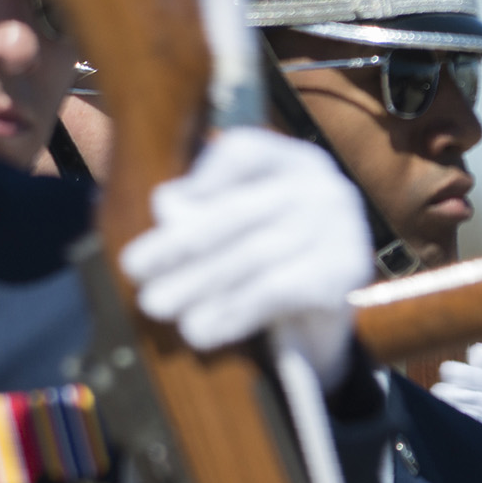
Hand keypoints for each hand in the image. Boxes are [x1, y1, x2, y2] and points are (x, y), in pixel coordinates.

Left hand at [118, 127, 370, 384]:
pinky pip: (278, 291)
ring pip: (254, 254)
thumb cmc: (270, 266)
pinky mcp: (346, 275)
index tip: (161, 205)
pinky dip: (233, 312)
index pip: (243, 152)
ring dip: (198, 284)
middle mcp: (325, 188)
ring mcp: (343, 229)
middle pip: (239, 211)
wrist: (324, 325)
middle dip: (180, 244)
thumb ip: (201, 211)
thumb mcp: (236, 229)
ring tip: (158, 306)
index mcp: (294, 162)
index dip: (201, 176)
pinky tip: (203, 330)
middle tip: (135, 271)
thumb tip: (169, 209)